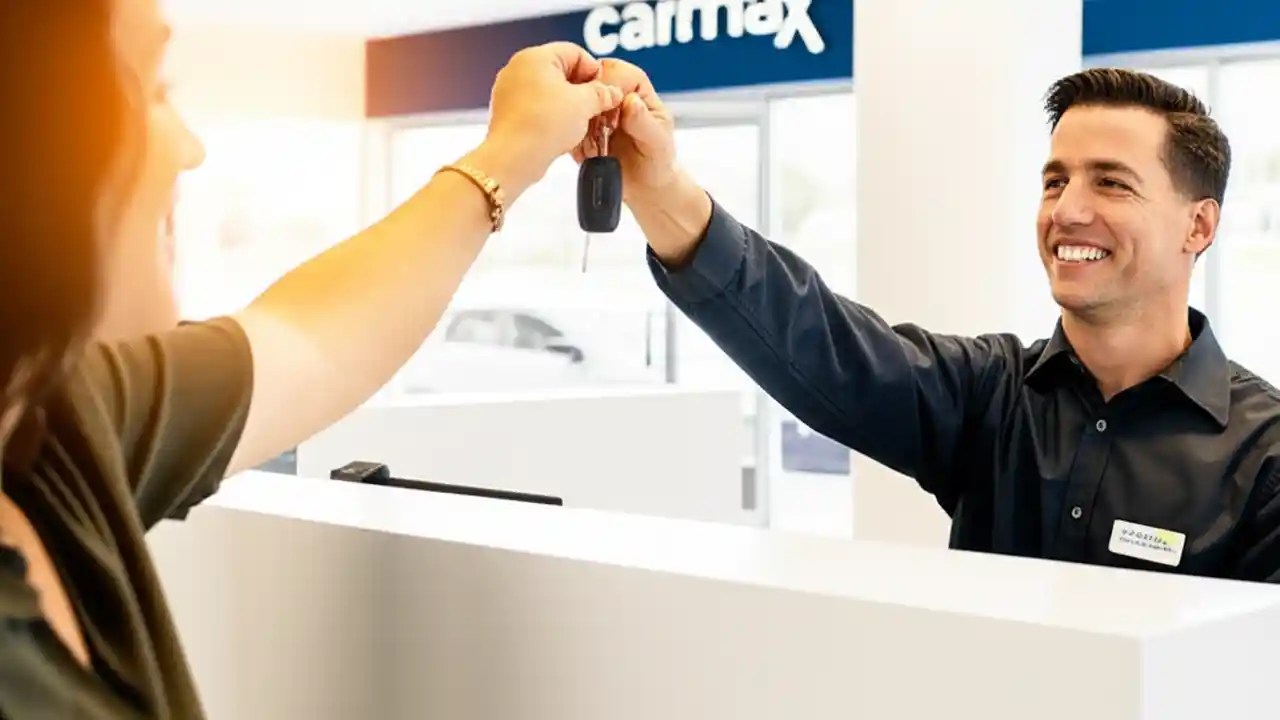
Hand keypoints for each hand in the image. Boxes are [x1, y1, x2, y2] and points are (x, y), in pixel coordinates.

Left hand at [480, 42, 624, 194]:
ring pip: (548, 91)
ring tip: (580, 122)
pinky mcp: (507, 112)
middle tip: (596, 107)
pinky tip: (562, 132)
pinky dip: (551, 116)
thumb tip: (611, 92)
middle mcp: (518, 68)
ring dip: (568, 105)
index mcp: (535, 56)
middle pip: (561, 71)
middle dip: (582, 90)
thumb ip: (602, 93)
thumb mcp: (584, 104)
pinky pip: (536, 108)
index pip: (575, 52)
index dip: (594, 71)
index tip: (604, 90)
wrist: (513, 157)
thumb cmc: (542, 125)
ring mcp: (509, 90)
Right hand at [576, 59, 679, 204]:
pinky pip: (565, 123)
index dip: (609, 88)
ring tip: (598, 147)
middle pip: (588, 79)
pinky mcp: (579, 126)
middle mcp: (612, 92)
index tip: (610, 113)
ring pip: (573, 100)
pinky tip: (589, 153)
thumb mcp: (658, 142)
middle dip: (590, 105)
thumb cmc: (657, 160)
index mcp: (636, 87)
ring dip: (580, 124)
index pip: (616, 71)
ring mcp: (593, 108)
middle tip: (599, 131)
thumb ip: (644, 122)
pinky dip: (573, 138)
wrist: (643, 185)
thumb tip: (631, 101)